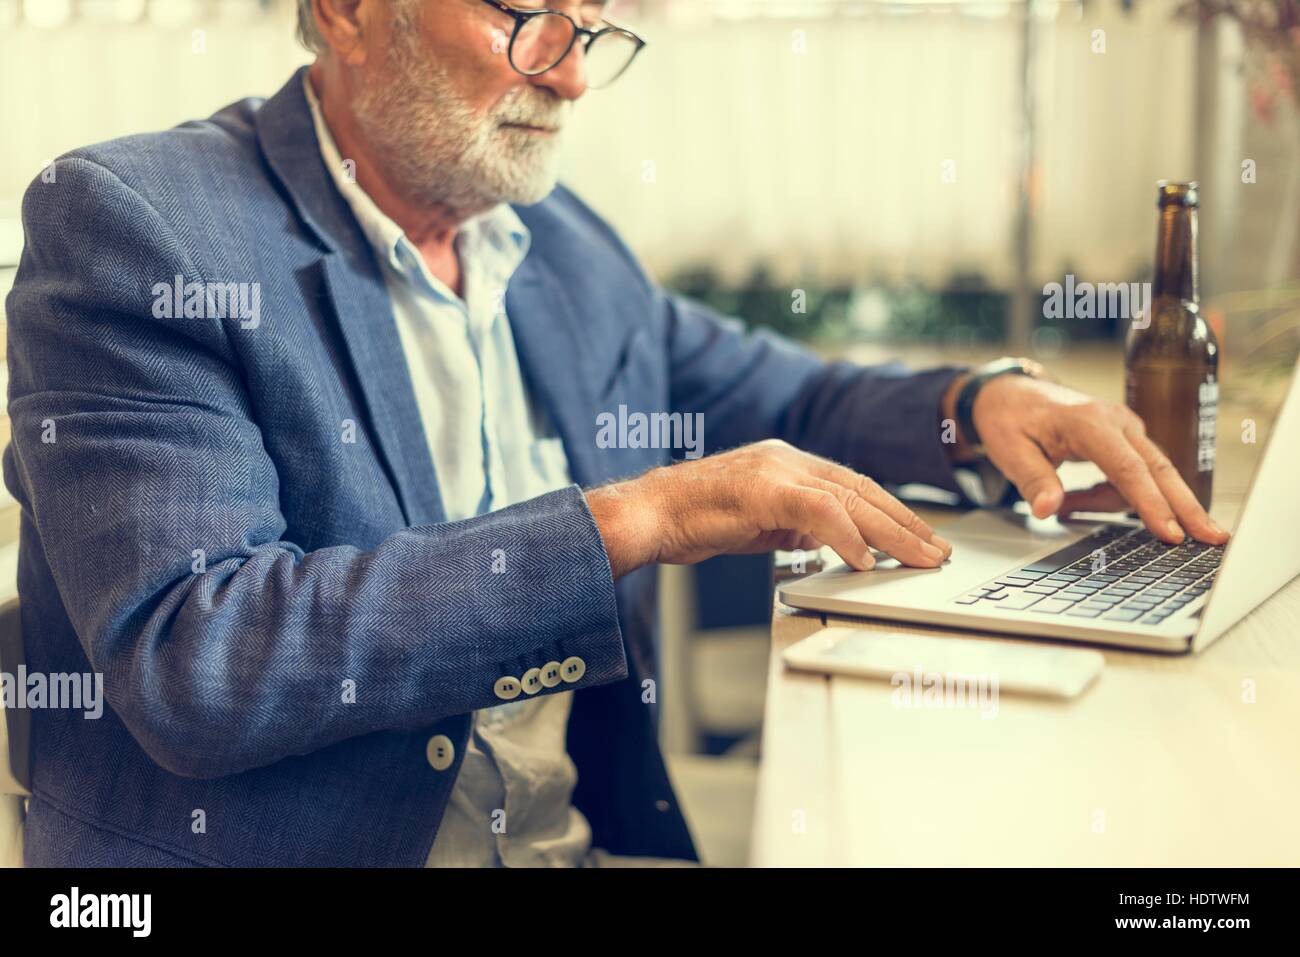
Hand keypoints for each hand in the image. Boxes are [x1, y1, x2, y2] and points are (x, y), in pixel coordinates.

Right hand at [585, 439, 952, 577]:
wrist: (651, 513)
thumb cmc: (696, 519)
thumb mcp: (758, 522)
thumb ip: (796, 525)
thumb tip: (831, 543)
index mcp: (789, 463)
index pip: (855, 486)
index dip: (892, 513)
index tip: (920, 538)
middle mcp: (788, 458)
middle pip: (862, 490)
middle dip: (905, 524)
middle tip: (936, 552)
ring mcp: (776, 470)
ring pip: (849, 499)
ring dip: (890, 533)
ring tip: (917, 559)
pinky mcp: (763, 489)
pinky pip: (818, 511)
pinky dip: (846, 536)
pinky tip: (864, 559)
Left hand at [963, 373, 1229, 545]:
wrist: (1009, 393)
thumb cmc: (1010, 418)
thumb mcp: (1009, 450)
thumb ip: (1032, 480)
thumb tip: (1048, 510)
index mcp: (1088, 422)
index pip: (1128, 469)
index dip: (1152, 504)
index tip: (1171, 534)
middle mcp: (1116, 421)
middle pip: (1160, 470)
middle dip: (1186, 507)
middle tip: (1213, 538)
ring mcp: (1125, 429)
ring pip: (1145, 478)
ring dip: (1115, 504)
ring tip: (1068, 505)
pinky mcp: (1125, 440)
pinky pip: (1131, 476)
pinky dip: (1109, 495)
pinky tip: (1075, 498)